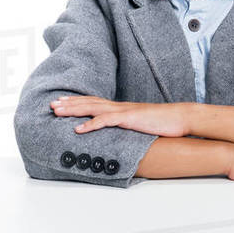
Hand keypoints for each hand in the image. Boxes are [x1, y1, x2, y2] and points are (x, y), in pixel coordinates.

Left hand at [50, 95, 191, 137]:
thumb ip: (130, 124)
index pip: (96, 102)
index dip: (78, 101)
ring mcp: (124, 111)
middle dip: (69, 103)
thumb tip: (122, 131)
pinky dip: (91, 124)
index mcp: (122, 108)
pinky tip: (78, 128)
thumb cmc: (165, 122)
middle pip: (90, 102)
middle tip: (51, 103)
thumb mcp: (143, 123)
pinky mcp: (129, 118)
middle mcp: (120, 107)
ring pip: (93, 108)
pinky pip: (106, 121)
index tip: (63, 101)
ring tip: (57, 111)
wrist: (181, 117)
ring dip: (73, 110)